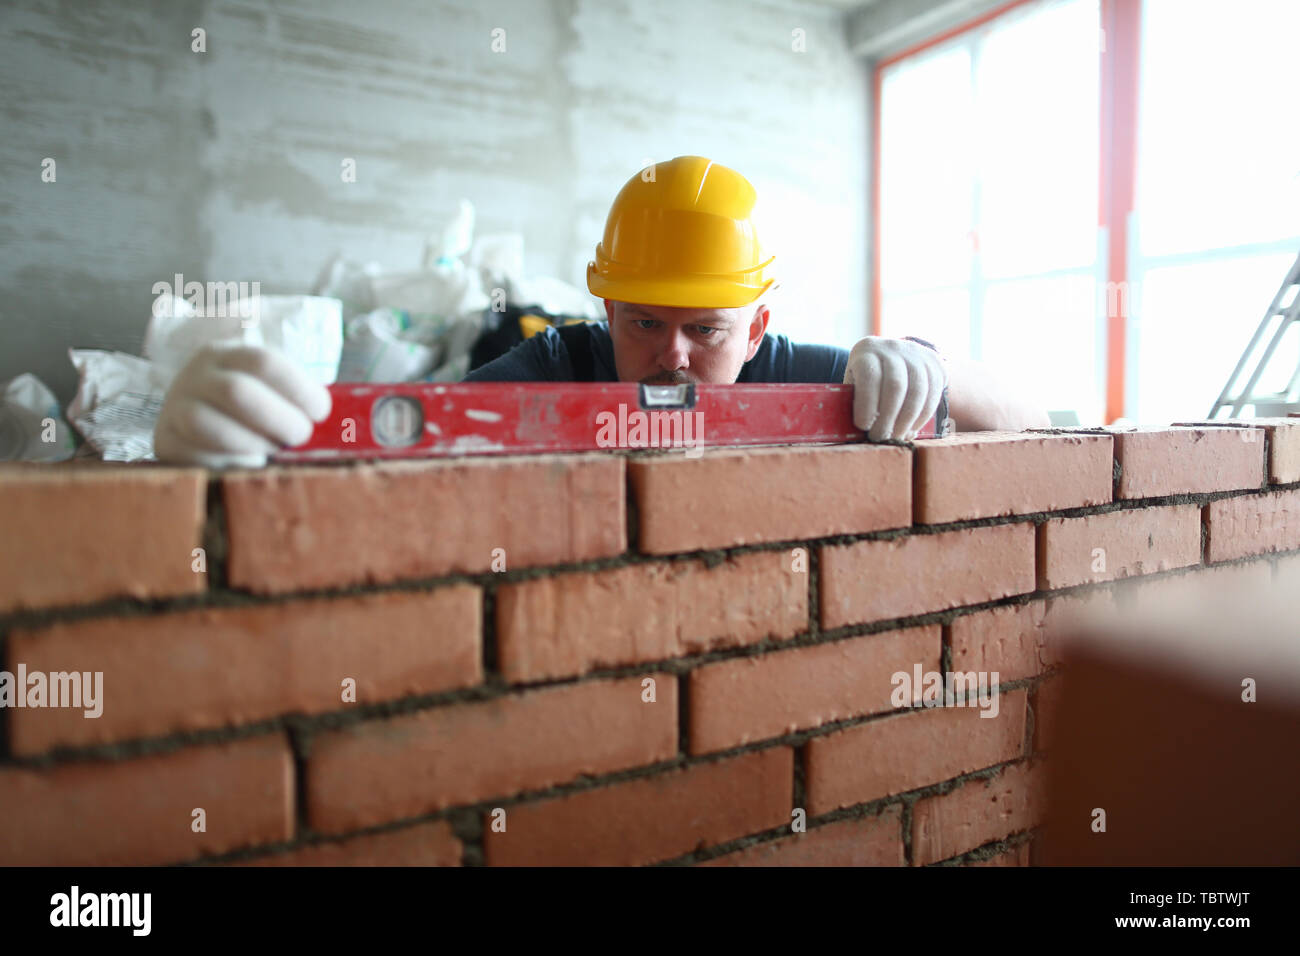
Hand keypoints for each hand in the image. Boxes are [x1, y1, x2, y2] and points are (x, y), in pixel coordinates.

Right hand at [153, 345, 330, 466]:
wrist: (191, 425)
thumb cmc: (248, 410)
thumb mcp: (266, 391)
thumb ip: (295, 400)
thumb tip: (341, 426)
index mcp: (228, 354)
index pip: (264, 362)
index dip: (299, 388)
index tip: (321, 412)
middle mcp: (196, 375)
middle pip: (239, 392)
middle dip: (281, 420)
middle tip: (301, 437)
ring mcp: (176, 408)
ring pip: (214, 427)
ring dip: (256, 445)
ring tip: (275, 452)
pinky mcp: (165, 443)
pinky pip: (200, 458)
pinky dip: (233, 464)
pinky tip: (251, 466)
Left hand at [842, 336, 946, 440]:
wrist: (896, 357)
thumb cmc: (867, 379)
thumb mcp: (855, 382)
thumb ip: (853, 401)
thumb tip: (853, 432)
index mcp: (868, 350)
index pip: (870, 376)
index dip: (867, 403)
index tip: (864, 426)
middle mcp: (894, 348)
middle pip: (896, 385)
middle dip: (888, 417)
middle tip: (880, 438)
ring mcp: (918, 355)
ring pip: (917, 391)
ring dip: (906, 421)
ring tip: (896, 438)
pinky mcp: (935, 366)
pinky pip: (933, 394)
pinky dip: (922, 417)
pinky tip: (911, 430)